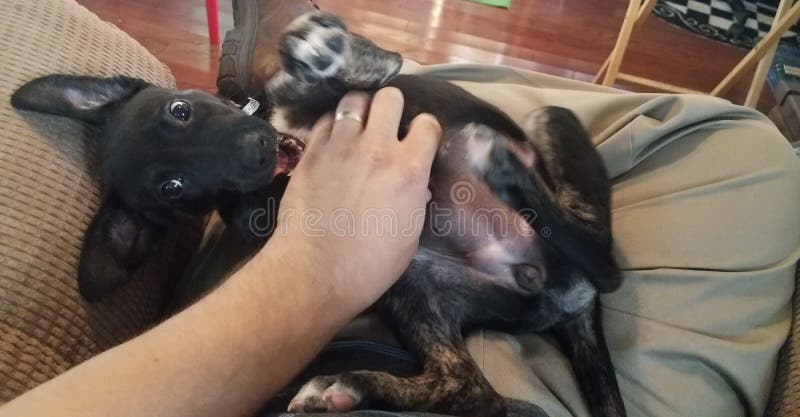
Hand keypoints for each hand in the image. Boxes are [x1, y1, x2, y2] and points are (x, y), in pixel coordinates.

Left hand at [262, 87, 441, 309]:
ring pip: (354, 100)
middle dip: (392, 107)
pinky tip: (334, 140)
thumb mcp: (410, 233)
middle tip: (387, 124)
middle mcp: (377, 148)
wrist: (315, 274)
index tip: (419, 140)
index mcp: (409, 169)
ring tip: (358, 126)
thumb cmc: (370, 265)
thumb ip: (414, 197)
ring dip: (360, 110)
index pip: (428, 123)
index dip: (425, 130)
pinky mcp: (310, 153)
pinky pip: (325, 120)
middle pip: (390, 97)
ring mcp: (340, 146)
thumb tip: (414, 184)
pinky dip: (333, 125)